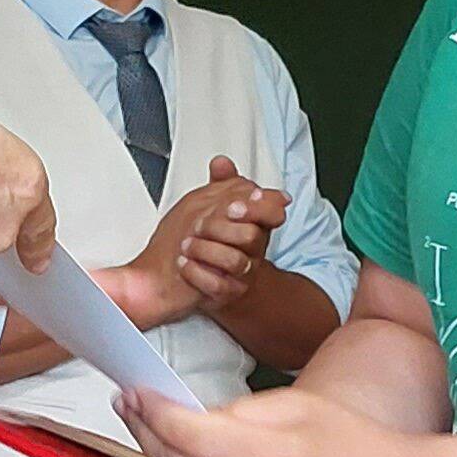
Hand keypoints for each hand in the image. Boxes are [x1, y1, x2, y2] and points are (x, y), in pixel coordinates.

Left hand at [106, 158, 282, 324]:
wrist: (203, 280)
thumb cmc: (212, 241)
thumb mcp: (215, 208)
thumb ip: (223, 185)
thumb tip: (221, 162)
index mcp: (257, 225)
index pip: (273, 212)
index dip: (257, 208)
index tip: (232, 207)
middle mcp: (255, 250)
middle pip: (252, 236)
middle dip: (220, 228)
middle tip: (197, 226)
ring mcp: (244, 274)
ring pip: (236, 262)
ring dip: (205, 251)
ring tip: (185, 246)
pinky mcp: (229, 294)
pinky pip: (218, 286)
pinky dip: (196, 274)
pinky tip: (183, 265)